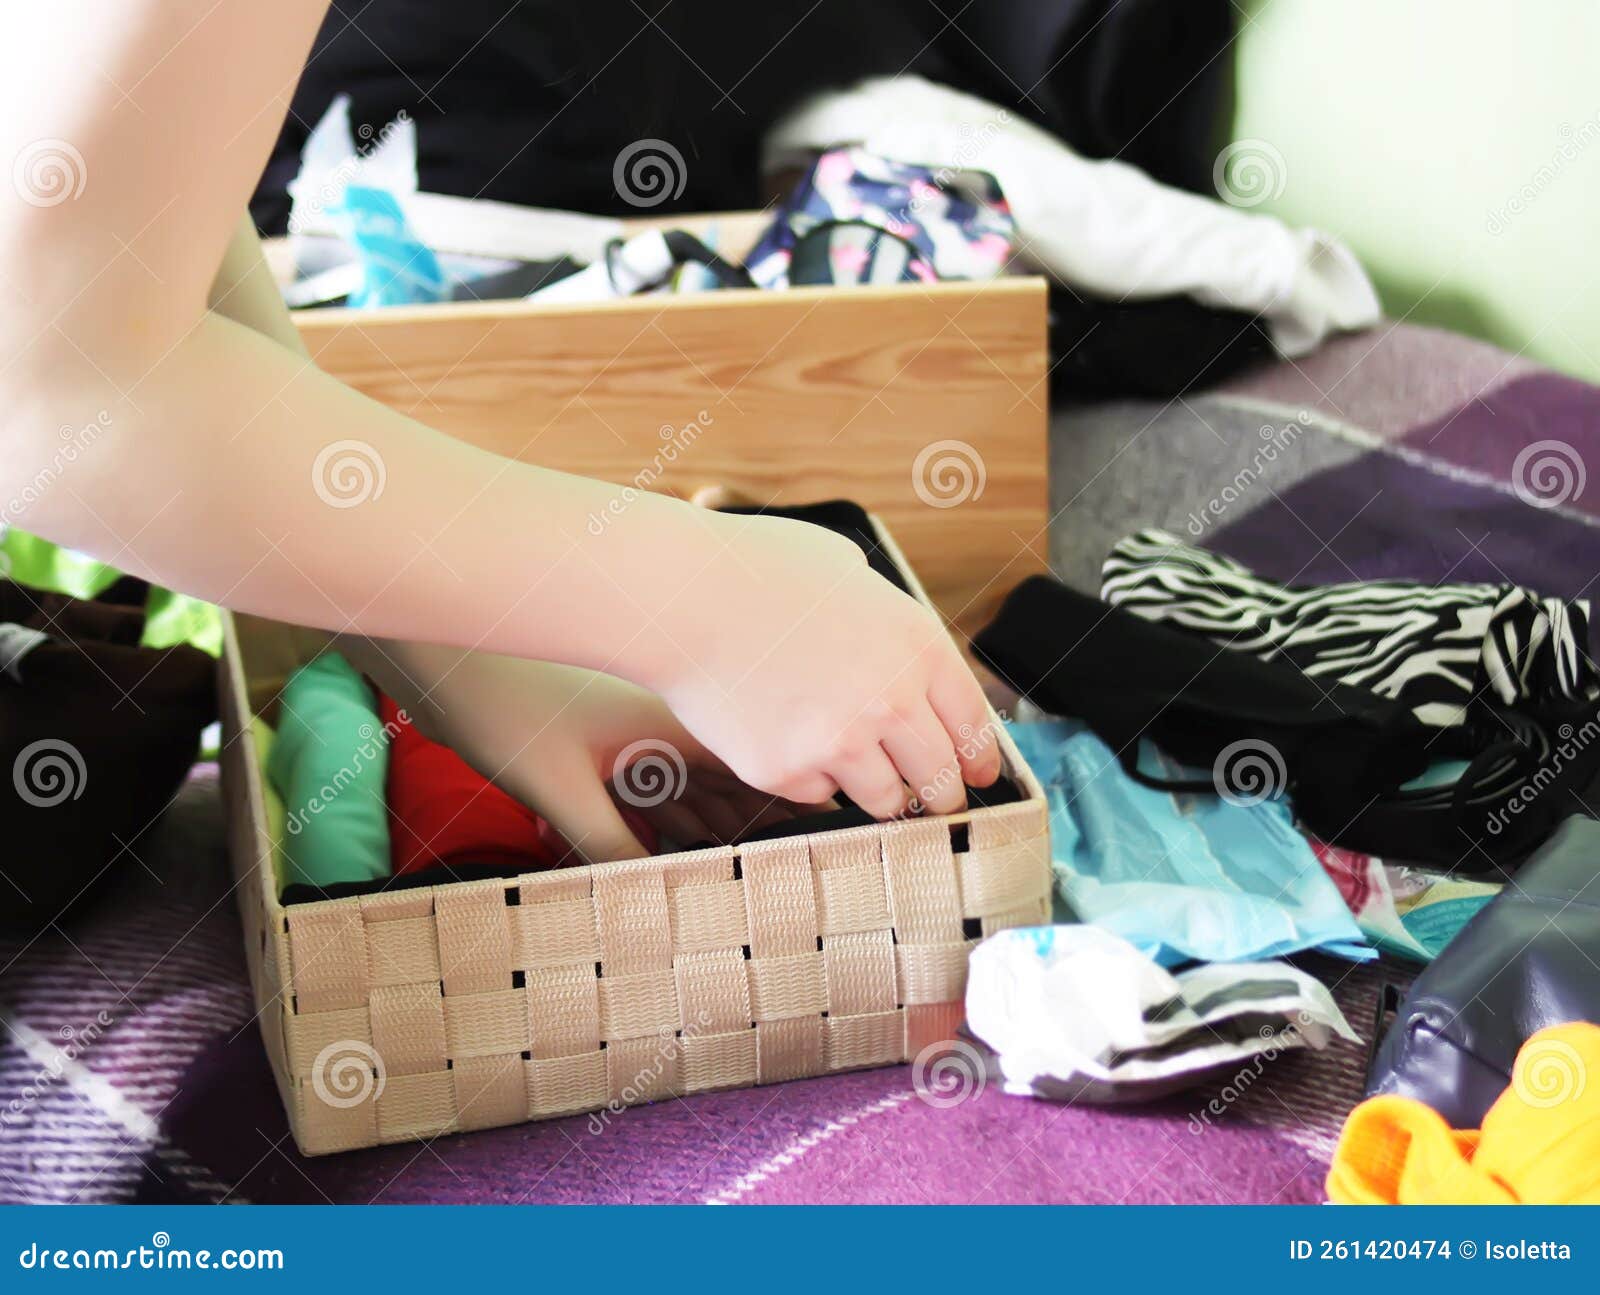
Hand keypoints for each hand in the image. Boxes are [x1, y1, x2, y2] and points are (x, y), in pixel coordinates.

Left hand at [360, 645, 811, 862]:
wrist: (439, 657)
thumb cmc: (498, 703)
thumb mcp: (556, 787)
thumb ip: (611, 849)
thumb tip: (655, 914)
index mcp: (680, 720)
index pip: (766, 767)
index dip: (806, 806)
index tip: (836, 848)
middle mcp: (676, 724)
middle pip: (746, 787)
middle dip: (770, 832)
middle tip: (802, 885)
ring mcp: (647, 737)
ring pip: (710, 796)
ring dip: (726, 837)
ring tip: (758, 889)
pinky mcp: (615, 751)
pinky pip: (669, 797)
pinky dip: (682, 831)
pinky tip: (696, 869)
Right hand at [650, 512, 1001, 816]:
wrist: (681, 595)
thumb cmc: (756, 567)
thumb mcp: (847, 569)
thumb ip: (885, 616)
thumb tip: (899, 649)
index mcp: (917, 645)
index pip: (973, 726)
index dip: (979, 759)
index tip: (977, 776)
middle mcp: (890, 701)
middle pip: (939, 778)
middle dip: (940, 794)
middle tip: (932, 799)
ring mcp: (839, 743)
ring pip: (883, 800)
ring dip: (877, 792)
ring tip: (854, 769)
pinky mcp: (787, 773)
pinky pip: (817, 794)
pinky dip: (807, 776)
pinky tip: (782, 736)